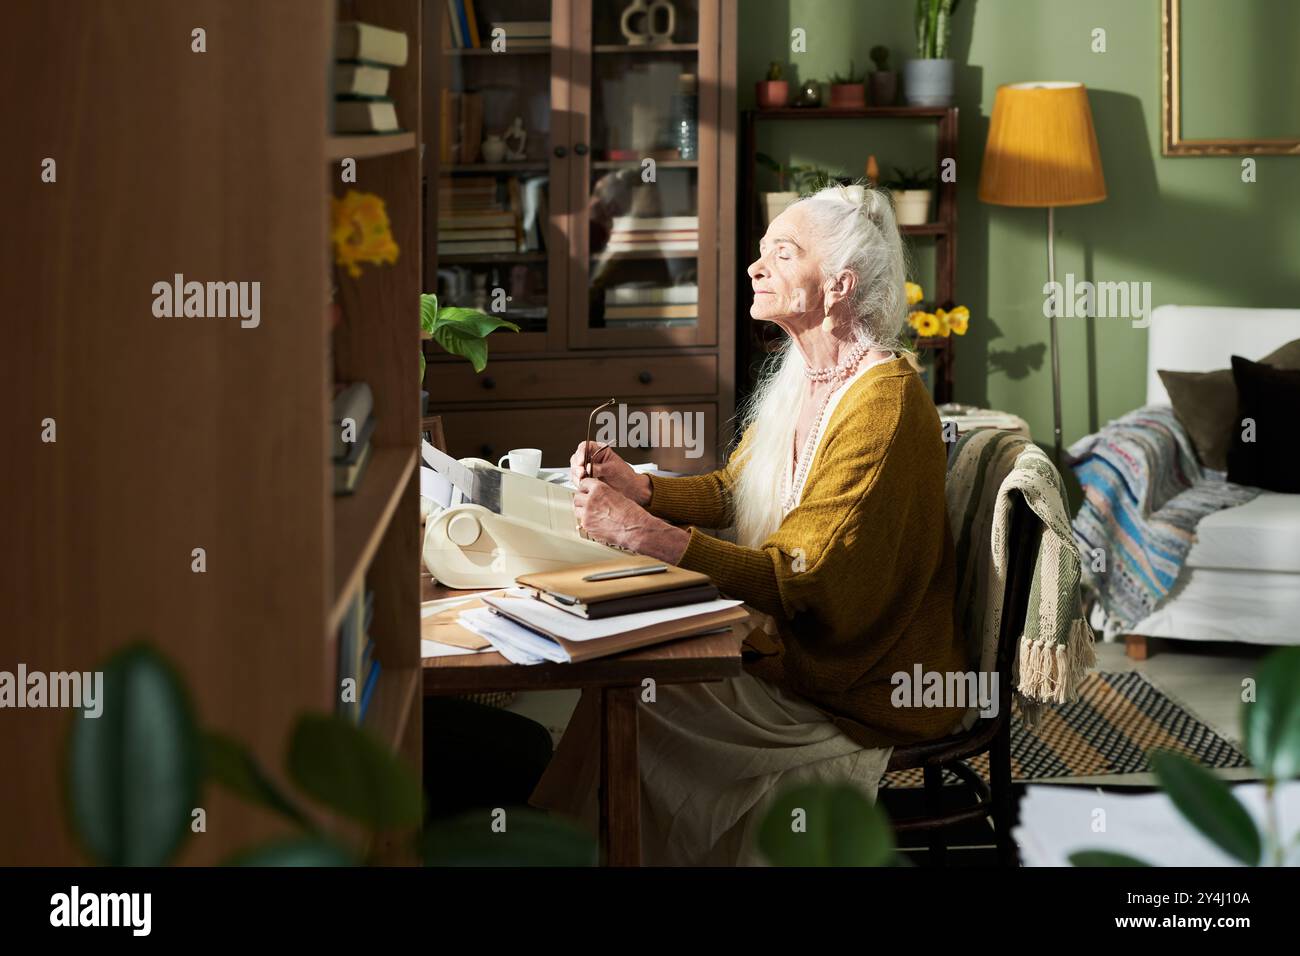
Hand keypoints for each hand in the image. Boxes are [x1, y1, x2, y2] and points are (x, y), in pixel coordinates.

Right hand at [569, 441, 650, 505]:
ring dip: (576, 475)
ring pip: (575, 469)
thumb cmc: (624, 475)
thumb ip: (599, 468)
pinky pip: (577, 478)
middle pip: (577, 457)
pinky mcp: (586, 479)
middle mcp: (592, 458)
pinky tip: (582, 484)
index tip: (581, 462)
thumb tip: (588, 468)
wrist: (629, 488)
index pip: (585, 446)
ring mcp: (588, 469)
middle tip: (581, 473)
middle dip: (577, 466)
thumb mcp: (613, 469)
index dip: (581, 453)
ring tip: (582, 480)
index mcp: (599, 450)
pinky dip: (577, 482)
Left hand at [572, 477, 688, 562]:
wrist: (635, 529)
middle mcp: (591, 500)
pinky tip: (596, 522)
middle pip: (577, 496)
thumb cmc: (632, 514)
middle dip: (582, 499)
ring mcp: (587, 514)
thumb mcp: (617, 496)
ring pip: (576, 509)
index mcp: (599, 489)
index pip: (584, 483)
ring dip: (582, 510)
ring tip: (591, 513)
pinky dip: (587, 521)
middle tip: (586, 502)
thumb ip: (604, 494)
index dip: (586, 487)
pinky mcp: (588, 526)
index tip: (586, 490)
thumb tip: (597, 496)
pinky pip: (582, 522)